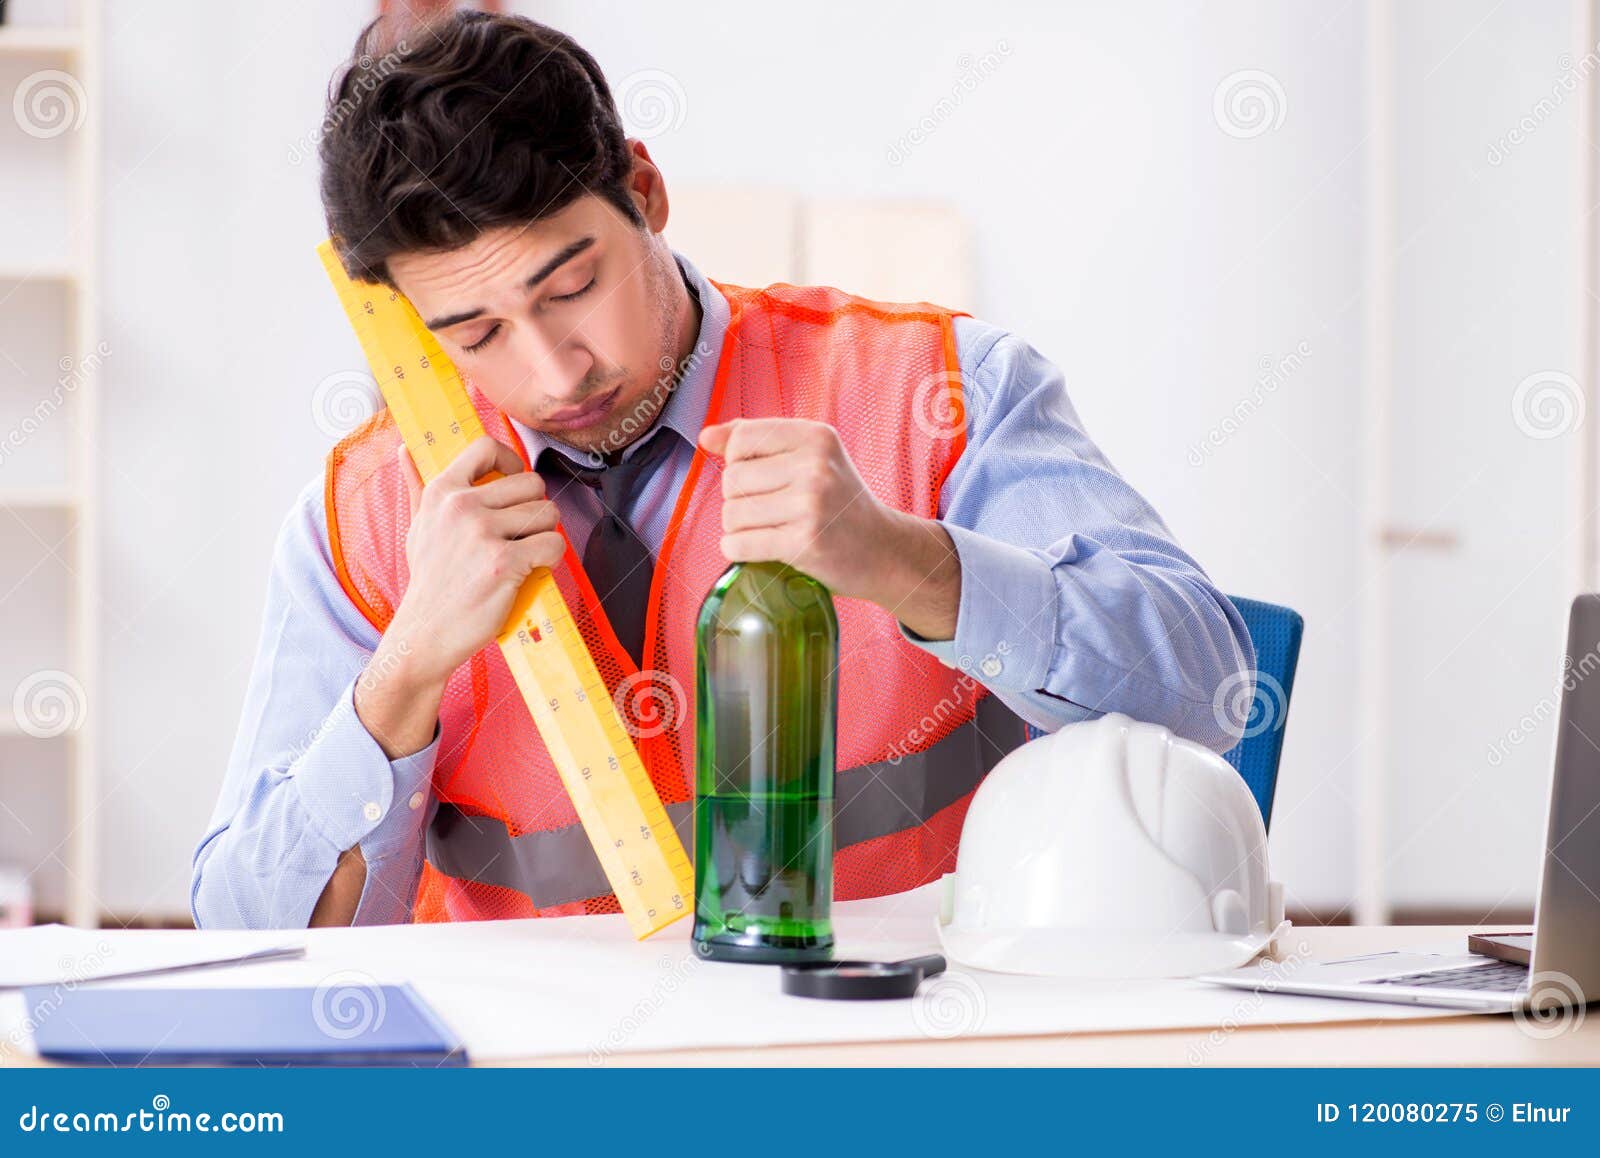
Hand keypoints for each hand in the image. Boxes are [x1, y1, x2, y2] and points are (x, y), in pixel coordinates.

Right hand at [386, 435, 565, 688]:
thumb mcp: (417, 527)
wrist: (427, 631)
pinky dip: (551, 558)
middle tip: (523, 533)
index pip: (486, 447)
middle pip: (531, 483)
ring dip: (545, 534)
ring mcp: (483, 534)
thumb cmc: (429, 579)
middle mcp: (461, 507)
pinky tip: (532, 568)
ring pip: (547, 513)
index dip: (511, 460)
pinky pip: (553, 544)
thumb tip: (404, 451)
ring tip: (527, 552)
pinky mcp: (504, 562)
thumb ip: (417, 487)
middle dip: (536, 508)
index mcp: (441, 492)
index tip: (514, 481)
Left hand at [698, 418, 961, 637]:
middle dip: (739, 501)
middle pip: (732, 480)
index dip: (738, 464)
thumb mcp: (811, 458)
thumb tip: (706, 437)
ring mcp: (811, 504)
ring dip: (739, 529)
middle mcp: (815, 465)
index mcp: (815, 436)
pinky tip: (760, 549)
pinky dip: (739, 550)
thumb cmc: (839, 504)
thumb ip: (758, 442)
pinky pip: (740, 544)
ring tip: (769, 531)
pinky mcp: (804, 543)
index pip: (741, 439)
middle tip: (771, 513)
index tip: (762, 480)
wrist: (884, 551)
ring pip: (731, 514)